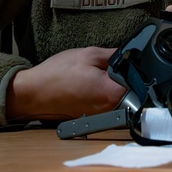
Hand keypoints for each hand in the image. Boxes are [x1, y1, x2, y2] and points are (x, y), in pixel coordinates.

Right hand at [6, 47, 126, 121]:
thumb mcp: (88, 54)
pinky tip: (84, 84)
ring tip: (90, 75)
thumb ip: (113, 55)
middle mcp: (109, 109)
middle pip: (128, 90)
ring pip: (115, 96)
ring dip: (109, 84)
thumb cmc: (57, 74)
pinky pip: (103, 102)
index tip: (125, 61)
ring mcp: (100, 116)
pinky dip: (98, 92)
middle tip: (103, 66)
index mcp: (112, 93)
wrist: (33, 93)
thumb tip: (128, 56)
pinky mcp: (91, 117)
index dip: (134, 68)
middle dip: (121, 76)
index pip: (138, 81)